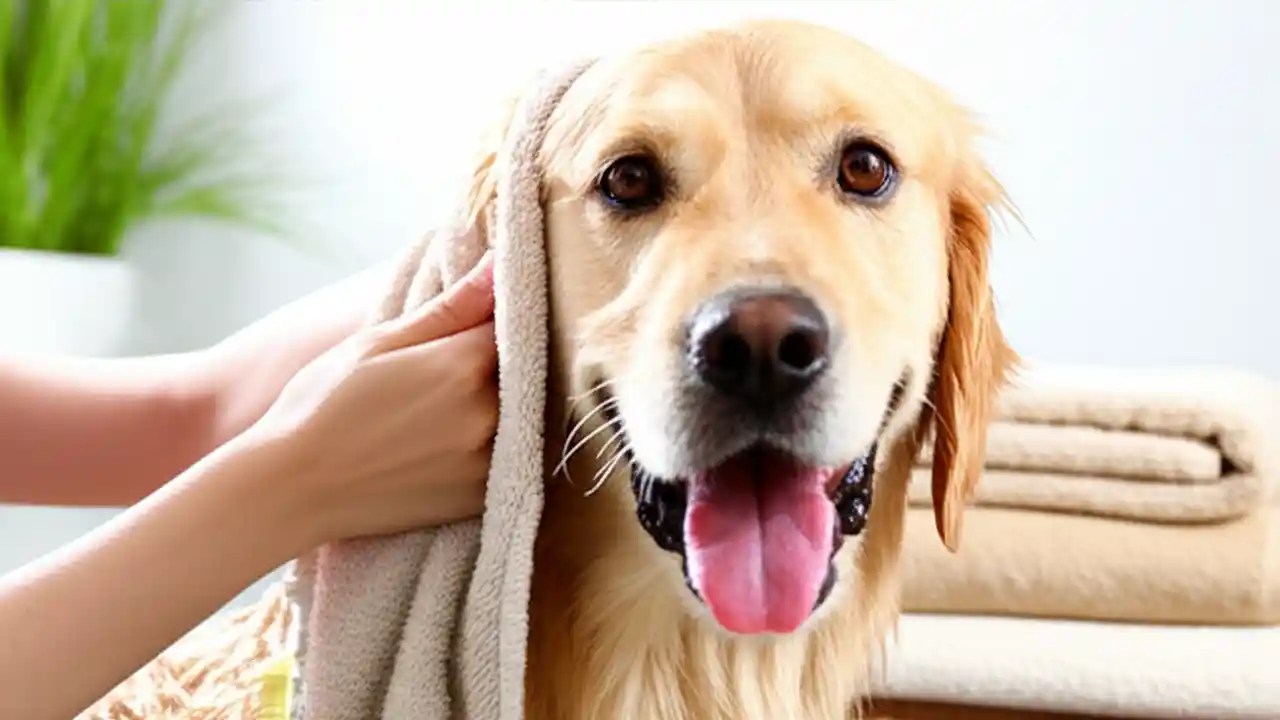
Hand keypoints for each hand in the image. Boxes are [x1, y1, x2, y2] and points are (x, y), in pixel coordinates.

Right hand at [248, 253, 498, 544]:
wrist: (291, 489)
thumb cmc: (322, 405)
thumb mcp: (379, 341)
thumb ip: (451, 307)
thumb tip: (499, 265)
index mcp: (462, 365)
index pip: (513, 324)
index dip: (496, 320)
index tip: (475, 323)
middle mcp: (486, 414)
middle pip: (519, 373)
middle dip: (495, 365)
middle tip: (444, 373)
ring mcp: (486, 461)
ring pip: (517, 417)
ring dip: (496, 407)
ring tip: (438, 411)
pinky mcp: (480, 499)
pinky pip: (507, 459)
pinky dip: (490, 445)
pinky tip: (445, 442)